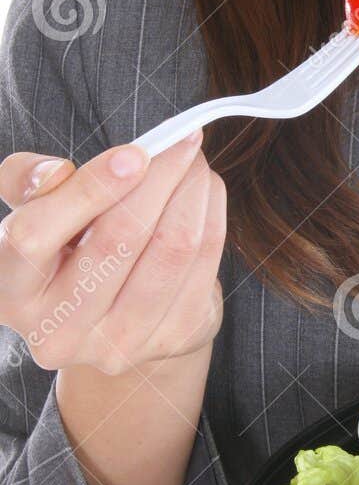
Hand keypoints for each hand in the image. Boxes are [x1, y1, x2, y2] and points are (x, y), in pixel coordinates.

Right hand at [0, 132, 226, 375]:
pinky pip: (204, 263)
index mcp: (10, 293)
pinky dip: (211, 215)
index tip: (135, 153)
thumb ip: (27, 182)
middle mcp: (58, 331)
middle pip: (118, 240)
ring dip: (192, 191)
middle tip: (181, 139)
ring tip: (193, 159)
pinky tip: (205, 191)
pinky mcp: (171, 340)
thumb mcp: (30, 213)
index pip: (36, 235)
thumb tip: (55, 173)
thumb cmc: (63, 249)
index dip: (89, 188)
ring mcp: (117, 345)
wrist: (110, 318)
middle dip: (159, 178)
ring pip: (171, 250)